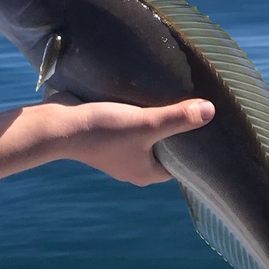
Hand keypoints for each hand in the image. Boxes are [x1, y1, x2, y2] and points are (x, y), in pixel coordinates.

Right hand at [53, 96, 214, 185]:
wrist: (58, 126)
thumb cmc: (103, 130)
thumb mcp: (146, 123)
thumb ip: (178, 117)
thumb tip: (210, 111)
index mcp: (145, 173)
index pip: (180, 165)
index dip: (192, 148)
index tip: (203, 128)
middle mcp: (131, 166)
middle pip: (163, 149)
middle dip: (174, 132)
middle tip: (191, 109)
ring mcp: (116, 152)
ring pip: (145, 137)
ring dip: (154, 121)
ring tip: (170, 99)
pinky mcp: (103, 136)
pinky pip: (128, 127)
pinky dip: (136, 115)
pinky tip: (143, 96)